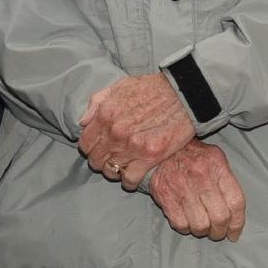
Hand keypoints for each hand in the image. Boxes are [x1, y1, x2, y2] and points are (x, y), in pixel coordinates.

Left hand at [79, 71, 197, 189]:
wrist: (184, 94)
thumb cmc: (153, 88)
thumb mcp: (119, 86)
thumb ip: (97, 102)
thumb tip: (83, 122)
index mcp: (106, 115)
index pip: (85, 143)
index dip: (90, 147)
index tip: (98, 147)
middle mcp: (115, 133)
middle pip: (95, 160)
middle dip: (100, 160)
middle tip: (110, 158)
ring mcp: (132, 147)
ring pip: (110, 171)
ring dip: (113, 171)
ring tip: (121, 166)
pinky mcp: (150, 157)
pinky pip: (129, 179)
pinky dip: (128, 181)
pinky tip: (131, 176)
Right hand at [148, 142, 246, 241]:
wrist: (161, 147)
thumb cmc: (192, 155)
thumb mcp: (216, 157)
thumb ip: (227, 181)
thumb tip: (236, 212)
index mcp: (217, 167)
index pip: (236, 202)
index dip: (237, 223)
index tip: (234, 232)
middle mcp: (201, 178)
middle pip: (220, 217)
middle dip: (220, 231)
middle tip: (218, 232)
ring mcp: (182, 189)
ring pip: (200, 225)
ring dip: (203, 231)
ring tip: (202, 227)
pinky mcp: (166, 197)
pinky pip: (180, 224)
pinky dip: (186, 228)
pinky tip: (187, 222)